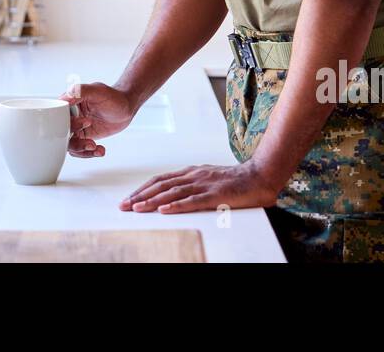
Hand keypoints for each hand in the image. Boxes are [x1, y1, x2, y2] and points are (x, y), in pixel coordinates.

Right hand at [59, 82, 135, 157]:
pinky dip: (89, 153)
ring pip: (70, 145)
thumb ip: (80, 91)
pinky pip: (80, 150)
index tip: (85, 123)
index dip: (68, 124)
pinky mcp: (85, 137)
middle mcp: (71, 117)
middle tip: (90, 142)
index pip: (59, 117)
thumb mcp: (97, 91)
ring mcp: (77, 128)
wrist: (126, 108)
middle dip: (75, 142)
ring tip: (95, 147)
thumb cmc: (113, 96)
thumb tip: (65, 98)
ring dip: (82, 150)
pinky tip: (100, 150)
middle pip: (62, 134)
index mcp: (69, 103)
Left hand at [120, 160, 281, 213]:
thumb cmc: (235, 181)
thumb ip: (192, 184)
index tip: (129, 199)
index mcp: (191, 172)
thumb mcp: (208, 179)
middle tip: (124, 206)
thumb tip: (174, 194)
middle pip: (161, 185)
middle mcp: (194, 175)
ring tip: (136, 208)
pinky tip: (164, 211)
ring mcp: (204, 184)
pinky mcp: (215, 195)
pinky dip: (176, 206)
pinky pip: (192, 201)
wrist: (259, 176)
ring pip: (172, 193)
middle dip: (141, 196)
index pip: (160, 180)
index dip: (143, 189)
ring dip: (152, 201)